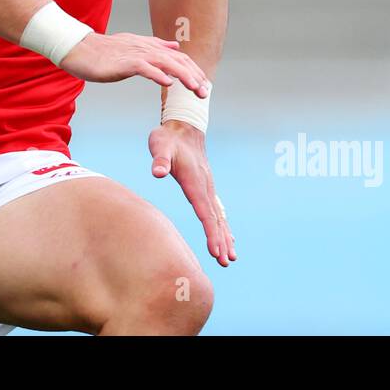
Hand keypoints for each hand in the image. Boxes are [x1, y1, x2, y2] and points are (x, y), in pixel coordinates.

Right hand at [59, 32, 210, 96]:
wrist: (80, 50)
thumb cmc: (105, 51)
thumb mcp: (134, 46)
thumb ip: (156, 46)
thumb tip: (175, 47)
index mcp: (150, 47)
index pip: (179, 58)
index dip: (194, 71)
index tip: (204, 86)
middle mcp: (147, 49)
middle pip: (178, 61)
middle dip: (194, 76)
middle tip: (204, 93)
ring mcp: (136, 55)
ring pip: (166, 64)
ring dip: (183, 76)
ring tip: (195, 89)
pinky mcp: (124, 63)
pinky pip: (145, 68)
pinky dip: (158, 75)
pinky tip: (168, 84)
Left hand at [148, 120, 234, 266]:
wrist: (184, 128)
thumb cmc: (168, 139)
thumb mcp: (160, 145)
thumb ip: (160, 159)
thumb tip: (157, 172)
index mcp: (195, 181)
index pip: (204, 211)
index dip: (210, 232)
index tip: (216, 250)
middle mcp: (205, 187)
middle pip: (215, 219)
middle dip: (221, 241)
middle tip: (226, 262)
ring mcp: (208, 188)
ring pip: (219, 217)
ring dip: (225, 237)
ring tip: (231, 258)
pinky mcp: (206, 188)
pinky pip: (217, 212)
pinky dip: (223, 226)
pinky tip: (228, 238)